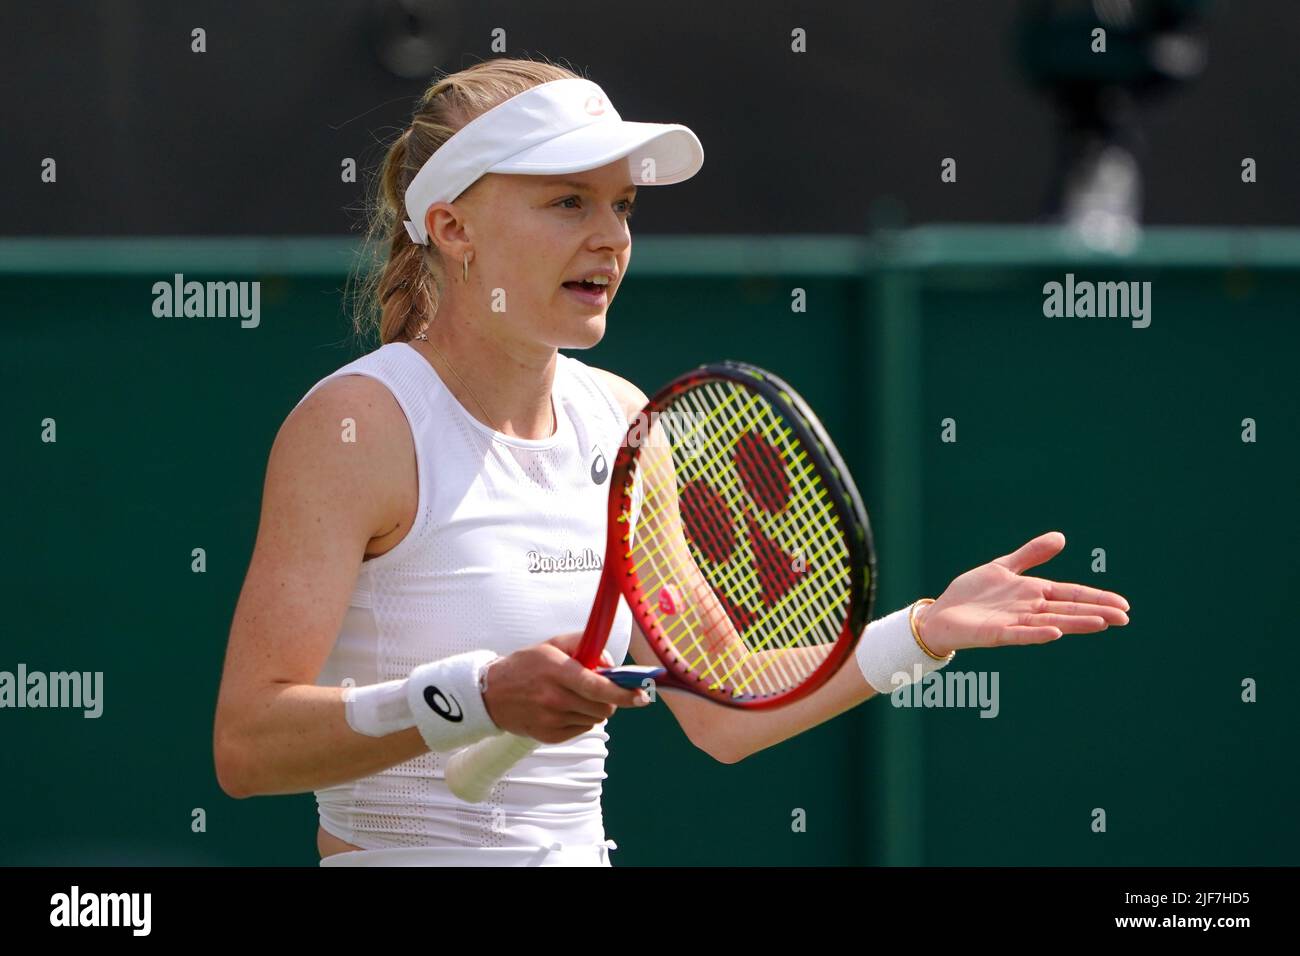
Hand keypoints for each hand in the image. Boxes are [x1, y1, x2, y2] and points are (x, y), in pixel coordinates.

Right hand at [480, 632, 649, 743]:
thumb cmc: (526, 665)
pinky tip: (564, 709)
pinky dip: (581, 720)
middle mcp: (554, 698)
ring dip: (595, 709)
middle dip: (610, 699)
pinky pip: (582, 729)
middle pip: (604, 708)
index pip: (599, 686)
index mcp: (557, 671)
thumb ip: (586, 645)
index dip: (624, 693)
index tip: (641, 696)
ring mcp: (551, 720)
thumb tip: (611, 663)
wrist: (490, 694)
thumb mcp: (553, 645)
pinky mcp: (549, 737)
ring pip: (596, 719)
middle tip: (599, 689)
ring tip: (574, 697)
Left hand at [915, 531, 1130, 657]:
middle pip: (1068, 610)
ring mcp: (1014, 622)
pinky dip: (1038, 633)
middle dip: (1096, 612)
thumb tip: (1062, 537)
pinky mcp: (996, 633)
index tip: (1123, 605)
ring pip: (1051, 622)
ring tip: (1102, 623)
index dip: (1096, 598)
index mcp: (1033, 593)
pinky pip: (1020, 634)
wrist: (941, 613)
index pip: (1071, 594)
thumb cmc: (972, 594)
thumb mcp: (1004, 567)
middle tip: (1125, 618)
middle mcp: (1029, 609)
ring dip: (1076, 623)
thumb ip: (1031, 554)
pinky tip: (1056, 632)